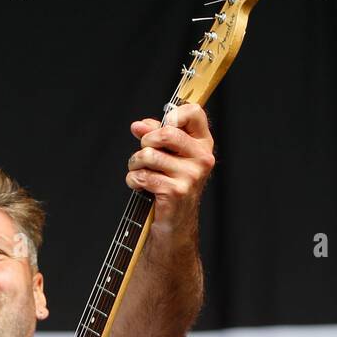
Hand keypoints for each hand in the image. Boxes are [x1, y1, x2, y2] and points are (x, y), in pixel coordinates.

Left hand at [125, 102, 215, 236]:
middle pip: (165, 132)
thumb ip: (154, 135)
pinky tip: (140, 186)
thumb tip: (138, 125)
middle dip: (145, 142)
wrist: (176, 223)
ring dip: (135, 163)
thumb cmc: (171, 185)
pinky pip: (143, 176)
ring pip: (148, 155)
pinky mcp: (176, 191)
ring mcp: (191, 176)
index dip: (173, 114)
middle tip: (145, 154)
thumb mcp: (167, 155)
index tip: (162, 126)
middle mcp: (203, 159)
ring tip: (140, 171)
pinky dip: (134, 180)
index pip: (194, 112)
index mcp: (203, 145)